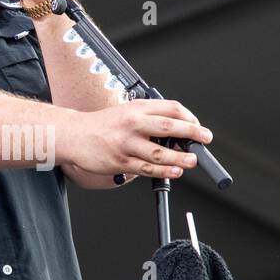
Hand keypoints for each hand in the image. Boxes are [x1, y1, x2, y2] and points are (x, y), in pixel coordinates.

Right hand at [65, 100, 212, 177]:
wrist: (75, 135)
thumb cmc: (104, 125)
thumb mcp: (127, 112)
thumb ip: (150, 119)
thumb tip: (178, 134)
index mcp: (137, 108)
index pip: (171, 108)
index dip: (189, 118)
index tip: (197, 127)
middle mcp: (132, 123)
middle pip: (168, 126)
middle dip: (192, 133)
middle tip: (205, 139)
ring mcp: (126, 144)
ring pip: (159, 153)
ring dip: (180, 158)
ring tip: (192, 160)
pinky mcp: (120, 162)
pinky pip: (147, 169)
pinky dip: (164, 171)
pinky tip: (175, 171)